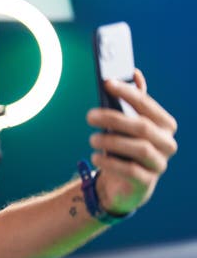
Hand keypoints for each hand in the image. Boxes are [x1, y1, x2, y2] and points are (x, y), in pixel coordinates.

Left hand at [87, 69, 177, 214]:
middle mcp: (167, 143)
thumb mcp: (127, 125)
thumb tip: (135, 73)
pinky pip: (130, 170)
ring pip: (139, 148)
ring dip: (111, 141)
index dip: (127, 93)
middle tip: (89, 116)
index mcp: (165, 124)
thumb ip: (133, 102)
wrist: (125, 184)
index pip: (146, 104)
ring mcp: (159, 164)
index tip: (107, 83)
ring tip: (92, 139)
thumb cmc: (125, 148)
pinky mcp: (147, 182)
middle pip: (141, 126)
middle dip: (113, 118)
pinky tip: (95, 157)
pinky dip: (110, 162)